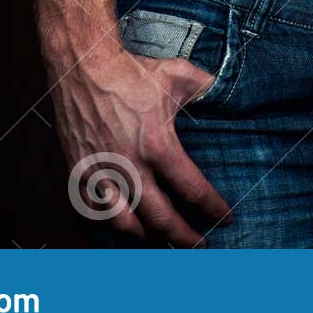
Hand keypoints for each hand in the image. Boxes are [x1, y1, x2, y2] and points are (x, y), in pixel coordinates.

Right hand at [49, 46, 231, 245]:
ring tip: (162, 243)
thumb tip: (232, 93)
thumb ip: (209, 89)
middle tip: (200, 246)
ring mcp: (103, 173)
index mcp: (159, 146)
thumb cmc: (133, 71)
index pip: (193, 190)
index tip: (225, 218)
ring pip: (127, 225)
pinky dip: (114, 224)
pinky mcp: (80, 172)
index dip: (213, 209)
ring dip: (148, 240)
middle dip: (185, 238)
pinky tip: (127, 227)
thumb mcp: (181, 75)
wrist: (83, 66)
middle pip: (162, 220)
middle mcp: (131, 166)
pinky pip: (97, 212)